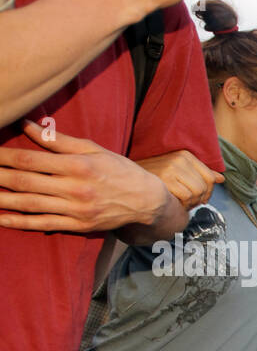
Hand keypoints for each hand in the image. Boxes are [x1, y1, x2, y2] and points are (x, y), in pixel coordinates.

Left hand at [0, 121, 170, 231]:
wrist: (147, 202)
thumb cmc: (120, 170)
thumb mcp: (94, 149)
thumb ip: (59, 141)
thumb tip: (26, 125)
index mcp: (78, 165)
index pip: (31, 159)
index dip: (4, 156)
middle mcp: (75, 188)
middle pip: (25, 182)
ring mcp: (76, 209)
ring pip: (29, 204)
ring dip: (2, 199)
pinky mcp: (78, 225)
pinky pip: (43, 224)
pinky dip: (20, 222)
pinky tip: (1, 219)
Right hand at [134, 149, 222, 209]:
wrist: (130, 178)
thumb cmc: (156, 175)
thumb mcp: (179, 169)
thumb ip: (201, 173)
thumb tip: (221, 178)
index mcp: (185, 155)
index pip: (210, 177)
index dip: (208, 191)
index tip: (201, 198)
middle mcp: (180, 159)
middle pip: (204, 187)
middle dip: (200, 199)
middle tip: (189, 202)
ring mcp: (172, 168)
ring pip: (197, 193)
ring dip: (191, 203)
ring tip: (181, 202)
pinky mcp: (165, 179)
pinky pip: (186, 197)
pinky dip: (182, 204)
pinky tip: (174, 202)